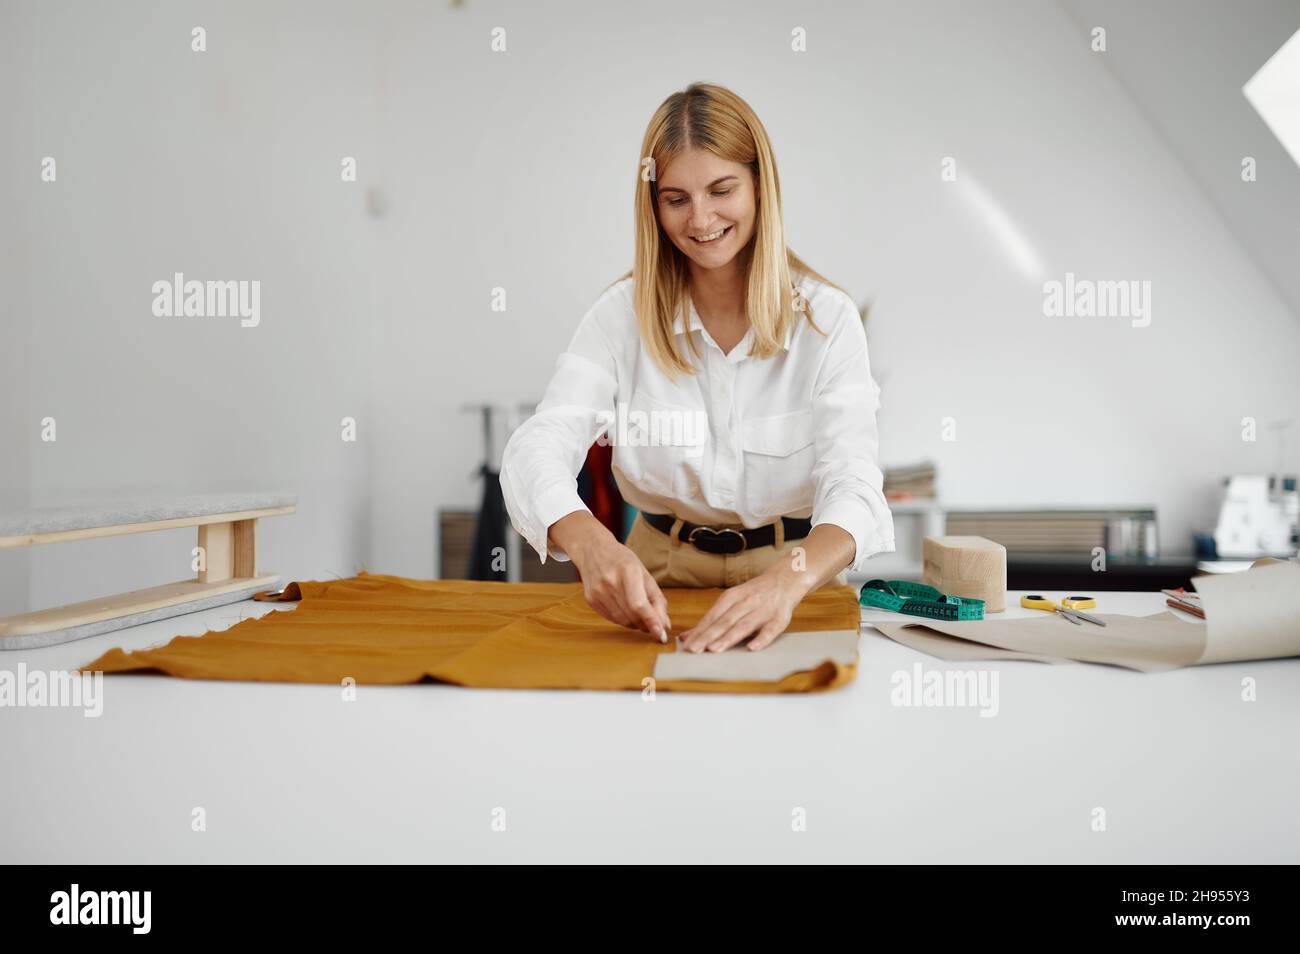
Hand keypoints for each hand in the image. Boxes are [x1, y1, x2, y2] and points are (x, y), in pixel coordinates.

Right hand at [551, 512, 670, 641]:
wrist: (592, 549)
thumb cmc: (622, 560)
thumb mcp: (644, 573)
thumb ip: (656, 599)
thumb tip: (665, 625)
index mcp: (627, 571)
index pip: (639, 604)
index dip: (651, 622)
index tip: (661, 635)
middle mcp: (610, 582)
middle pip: (632, 615)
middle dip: (646, 624)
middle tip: (654, 625)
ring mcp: (598, 591)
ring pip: (622, 620)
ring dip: (635, 623)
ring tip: (640, 614)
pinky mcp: (591, 599)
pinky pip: (612, 618)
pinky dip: (623, 619)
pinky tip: (626, 610)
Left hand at [678, 564, 807, 652]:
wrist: (786, 578)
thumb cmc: (754, 594)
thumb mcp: (732, 600)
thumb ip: (711, 619)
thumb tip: (686, 636)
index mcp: (732, 597)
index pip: (713, 616)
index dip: (700, 630)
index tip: (687, 644)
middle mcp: (746, 602)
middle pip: (725, 621)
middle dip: (708, 636)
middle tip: (694, 650)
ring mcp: (763, 610)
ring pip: (744, 625)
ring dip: (729, 637)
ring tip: (714, 649)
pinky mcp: (780, 618)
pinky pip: (770, 630)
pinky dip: (761, 639)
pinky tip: (752, 648)